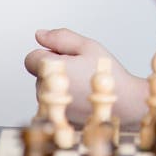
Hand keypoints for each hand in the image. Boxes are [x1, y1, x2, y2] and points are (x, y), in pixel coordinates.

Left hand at [24, 28, 146, 127]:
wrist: (124, 104)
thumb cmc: (108, 73)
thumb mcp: (88, 46)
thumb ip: (61, 38)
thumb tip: (40, 35)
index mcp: (50, 69)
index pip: (31, 58)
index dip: (51, 54)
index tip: (70, 58)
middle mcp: (45, 91)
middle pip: (40, 74)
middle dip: (57, 70)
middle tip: (83, 71)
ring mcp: (50, 108)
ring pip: (46, 90)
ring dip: (60, 85)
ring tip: (84, 86)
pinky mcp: (57, 120)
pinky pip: (54, 104)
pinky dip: (65, 100)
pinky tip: (83, 99)